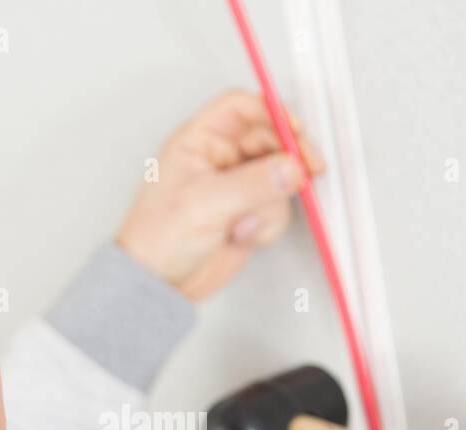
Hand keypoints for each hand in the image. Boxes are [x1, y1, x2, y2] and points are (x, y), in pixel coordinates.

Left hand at [115, 90, 325, 301]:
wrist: (159, 284)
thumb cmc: (157, 239)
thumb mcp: (204, 205)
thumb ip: (252, 184)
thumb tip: (291, 168)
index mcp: (198, 142)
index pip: (241, 108)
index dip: (270, 111)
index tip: (295, 129)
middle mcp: (220, 159)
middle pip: (270, 139)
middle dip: (290, 157)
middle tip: (308, 170)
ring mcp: (237, 186)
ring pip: (279, 176)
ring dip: (273, 201)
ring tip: (246, 223)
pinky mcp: (249, 213)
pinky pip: (277, 208)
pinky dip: (269, 225)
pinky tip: (243, 236)